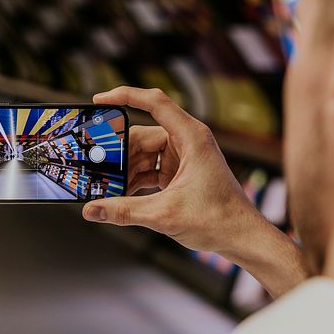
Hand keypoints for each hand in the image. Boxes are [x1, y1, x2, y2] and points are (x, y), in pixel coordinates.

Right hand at [82, 87, 306, 296]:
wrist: (242, 238)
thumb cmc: (219, 219)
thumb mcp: (164, 214)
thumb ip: (124, 211)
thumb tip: (91, 210)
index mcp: (190, 136)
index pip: (153, 102)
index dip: (124, 96)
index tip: (98, 100)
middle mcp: (187, 141)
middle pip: (141, 135)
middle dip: (117, 152)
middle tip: (94, 165)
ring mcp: (184, 157)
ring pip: (144, 154)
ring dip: (125, 170)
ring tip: (104, 185)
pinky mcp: (180, 173)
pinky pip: (150, 169)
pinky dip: (135, 180)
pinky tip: (119, 194)